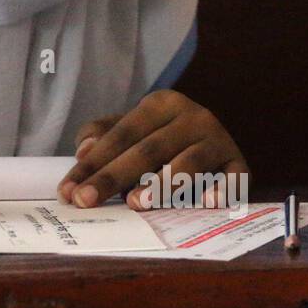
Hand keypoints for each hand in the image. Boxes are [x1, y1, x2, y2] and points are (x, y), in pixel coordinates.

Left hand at [57, 90, 247, 210]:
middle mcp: (193, 116)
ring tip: (135, 203)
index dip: (92, 164)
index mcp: (162, 103)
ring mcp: (218, 140)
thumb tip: (84, 151)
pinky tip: (208, 203)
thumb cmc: (158, 138)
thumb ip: (101, 135)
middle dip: (113, 177)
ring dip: (161, 184)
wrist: (211, 138)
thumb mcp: (129, 129)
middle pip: (148, 150)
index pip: (120, 135)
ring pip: (188, 163)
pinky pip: (233, 178)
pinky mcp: (239, 164)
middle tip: (87, 201)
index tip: (68, 192)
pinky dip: (223, 190)